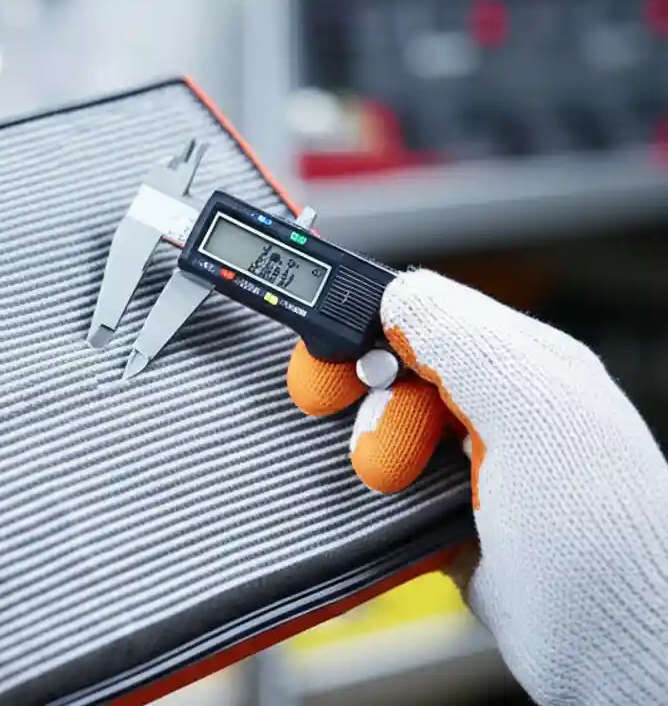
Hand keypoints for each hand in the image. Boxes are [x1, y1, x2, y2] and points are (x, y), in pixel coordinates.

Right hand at [286, 269, 667, 703]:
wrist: (616, 648)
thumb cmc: (603, 537)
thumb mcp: (536, 416)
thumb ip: (466, 344)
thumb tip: (399, 293)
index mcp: (527, 364)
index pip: (425, 315)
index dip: (365, 326)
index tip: (324, 353)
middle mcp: (500, 409)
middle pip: (393, 371)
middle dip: (362, 396)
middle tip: (341, 416)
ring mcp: (474, 467)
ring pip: (384, 430)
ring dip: (369, 449)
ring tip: (386, 479)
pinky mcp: (450, 522)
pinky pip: (387, 490)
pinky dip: (369, 496)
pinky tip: (381, 505)